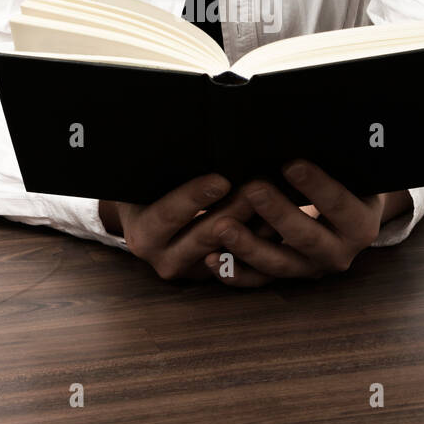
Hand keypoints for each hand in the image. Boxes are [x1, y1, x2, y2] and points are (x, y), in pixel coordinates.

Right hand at [100, 174, 280, 281]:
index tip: (221, 180)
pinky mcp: (217, 276)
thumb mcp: (148, 181)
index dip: (194, 197)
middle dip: (234, 211)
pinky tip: (279, 221)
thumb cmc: (150, 190)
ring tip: (276, 202)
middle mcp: (165, 259)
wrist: (151, 219)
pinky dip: (262, 242)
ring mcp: (193, 271)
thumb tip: (195, 148)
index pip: (169, 214)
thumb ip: (167, 173)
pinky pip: (244, 264)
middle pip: (204, 236)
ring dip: (254, 228)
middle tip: (258, 187)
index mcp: (144, 234)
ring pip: (229, 253)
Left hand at [202, 161, 412, 287]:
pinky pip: (258, 280)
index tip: (291, 164)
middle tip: (252, 188)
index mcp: (360, 225)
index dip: (316, 186)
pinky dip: (233, 272)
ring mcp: (311, 269)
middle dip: (277, 213)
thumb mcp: (348, 173)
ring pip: (278, 264)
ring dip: (248, 246)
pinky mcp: (287, 278)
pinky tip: (210, 258)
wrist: (350, 215)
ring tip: (222, 226)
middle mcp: (339, 253)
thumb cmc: (345, 182)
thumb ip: (331, 162)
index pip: (339, 205)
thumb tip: (302, 135)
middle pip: (306, 237)